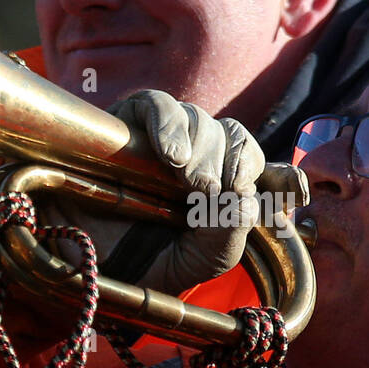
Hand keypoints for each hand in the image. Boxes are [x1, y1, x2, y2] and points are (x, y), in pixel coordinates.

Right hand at [35, 90, 303, 296]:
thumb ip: (228, 236)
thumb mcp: (195, 263)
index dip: (284, 178)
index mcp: (224, 198)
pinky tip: (170, 155)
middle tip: (216, 190)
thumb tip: (243, 195)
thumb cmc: (136, 264)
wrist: (74, 261)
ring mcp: (167, 141)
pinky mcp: (130, 121)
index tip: (294, 192)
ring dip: (206, 149)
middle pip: (240, 141)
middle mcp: (201, 164)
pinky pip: (159, 103)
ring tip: (189, 181)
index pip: (268, 175)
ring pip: (206, 121)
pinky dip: (170, 124)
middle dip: (238, 162)